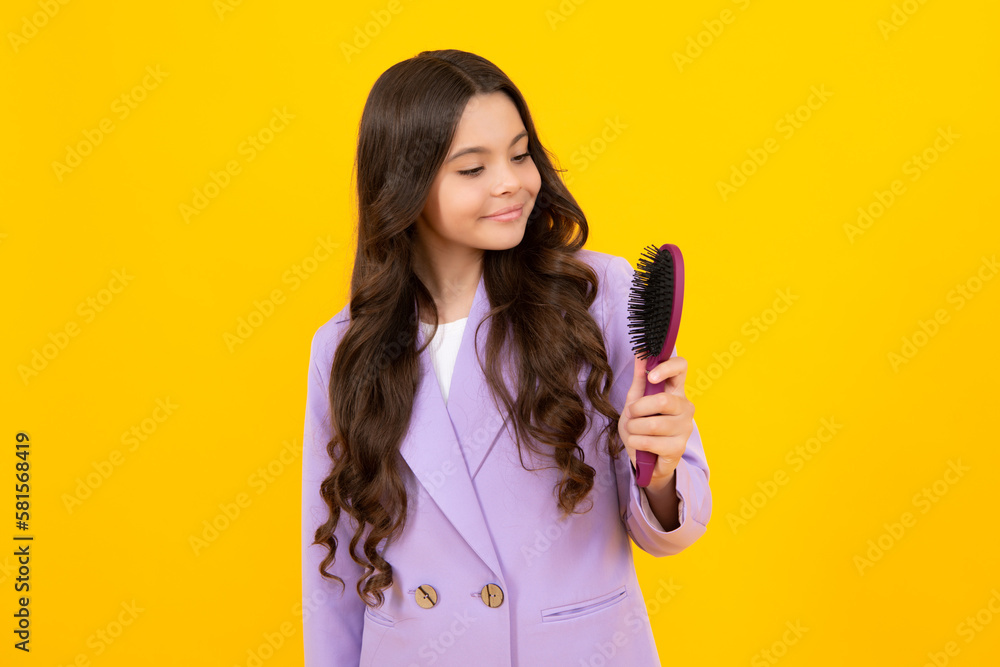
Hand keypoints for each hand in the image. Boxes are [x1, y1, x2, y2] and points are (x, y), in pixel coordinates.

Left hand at [617, 354, 695, 491]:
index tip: (651, 376)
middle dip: (637, 409)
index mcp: (676, 390)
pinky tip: (638, 444)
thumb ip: (639, 378)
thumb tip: (640, 353)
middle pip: (662, 400)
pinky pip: (650, 442)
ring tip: (634, 431)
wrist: (644, 458)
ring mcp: (685, 428)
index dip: (666, 367)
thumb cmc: (642, 426)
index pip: (681, 367)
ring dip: (634, 428)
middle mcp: (686, 407)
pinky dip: (636, 442)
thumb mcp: (636, 400)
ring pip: (653, 424)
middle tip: (631, 415)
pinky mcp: (679, 448)